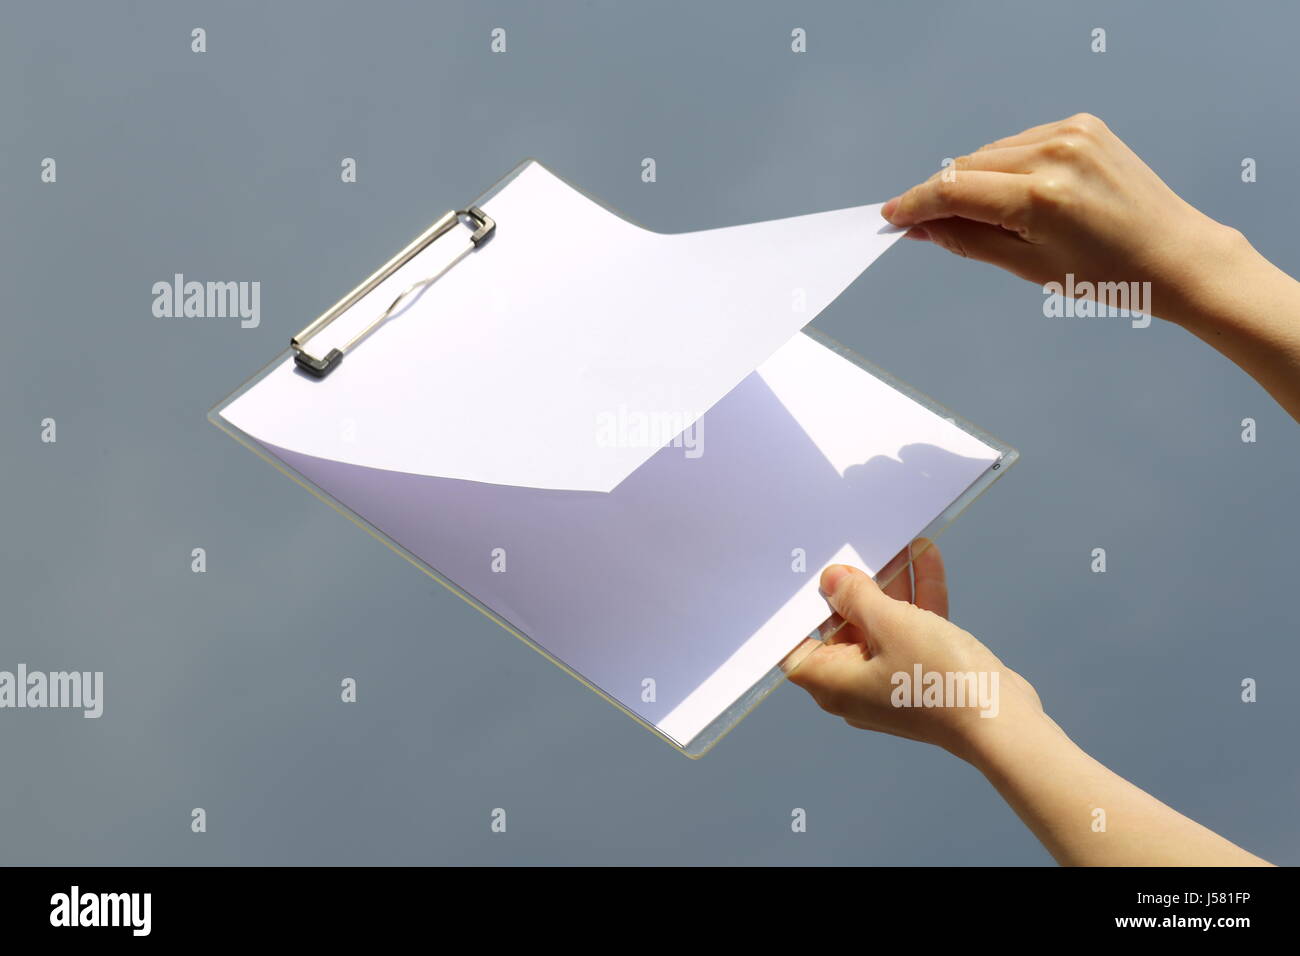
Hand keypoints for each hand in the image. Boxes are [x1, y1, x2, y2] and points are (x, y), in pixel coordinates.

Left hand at [788, 542, 1048, 760]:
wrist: (1001, 719)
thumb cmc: (936, 677)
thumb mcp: (890, 623)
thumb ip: (856, 597)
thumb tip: (831, 580)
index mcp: (832, 683)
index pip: (797, 644)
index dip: (800, 608)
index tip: (809, 573)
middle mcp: (855, 686)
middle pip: (843, 628)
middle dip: (855, 586)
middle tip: (858, 546)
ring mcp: (890, 681)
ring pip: (883, 625)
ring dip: (893, 585)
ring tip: (898, 544)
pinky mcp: (922, 675)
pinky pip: (912, 631)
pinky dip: (918, 599)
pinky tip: (927, 558)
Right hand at [883, 113, 1243, 325]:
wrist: (1173, 254)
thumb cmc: (1108, 273)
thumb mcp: (1028, 266)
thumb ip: (968, 240)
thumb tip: (922, 227)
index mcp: (1041, 197)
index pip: (954, 190)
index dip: (915, 204)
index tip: (892, 215)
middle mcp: (1055, 154)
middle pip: (967, 167)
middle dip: (940, 195)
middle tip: (922, 225)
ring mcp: (1071, 133)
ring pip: (990, 153)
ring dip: (972, 180)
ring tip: (981, 217)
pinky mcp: (1083, 125)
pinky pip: (1019, 142)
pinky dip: (1004, 166)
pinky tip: (1013, 194)